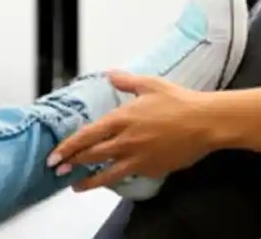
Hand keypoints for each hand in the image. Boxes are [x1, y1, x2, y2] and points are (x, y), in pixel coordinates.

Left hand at [47, 72, 218, 191]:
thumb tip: (110, 74)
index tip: (54, 155)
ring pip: (106, 174)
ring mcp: (138, 158)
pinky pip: (128, 175)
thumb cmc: (179, 101)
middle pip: (91, 156)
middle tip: (56, 169)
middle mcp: (126, 141)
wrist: (205, 122)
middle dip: (71, 163)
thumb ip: (126, 81)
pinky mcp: (151, 169)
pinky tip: (109, 179)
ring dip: (88, 181)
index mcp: (122, 118)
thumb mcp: (150, 85)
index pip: (87, 136)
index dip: (68, 147)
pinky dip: (116, 178)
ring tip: (74, 186)